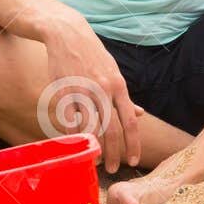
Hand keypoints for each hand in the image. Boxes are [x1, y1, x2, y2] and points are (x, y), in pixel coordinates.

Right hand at [43, 16, 142, 174]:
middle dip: (113, 153)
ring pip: (88, 128)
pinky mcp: (63, 92)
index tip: (134, 159)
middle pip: (110, 130)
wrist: (67, 35)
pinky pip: (69, 120)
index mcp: (118, 85)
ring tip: (93, 160)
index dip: (133, 143)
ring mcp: (81, 91)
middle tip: (113, 168)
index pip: (130, 121)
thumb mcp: (114, 72)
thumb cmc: (93, 55)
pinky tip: (76, 143)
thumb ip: (124, 96)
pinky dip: (73, 134)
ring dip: (91, 148)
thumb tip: (141, 114)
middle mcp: (102, 89)